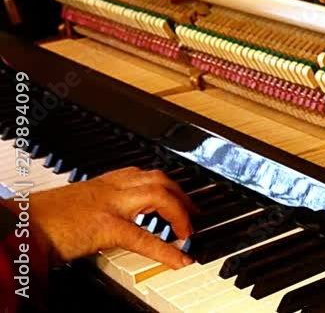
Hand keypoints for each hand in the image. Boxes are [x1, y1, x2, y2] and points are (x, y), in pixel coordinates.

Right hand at [9, 167, 196, 268]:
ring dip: (180, 212)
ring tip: (188, 232)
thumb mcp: (78, 207)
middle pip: (158, 179)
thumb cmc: (42, 220)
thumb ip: (99, 208)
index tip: (179, 195)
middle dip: (182, 194)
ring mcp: (108, 204)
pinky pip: (143, 237)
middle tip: (194, 213)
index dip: (166, 185)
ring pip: (157, 195)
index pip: (142, 174)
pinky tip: (179, 259)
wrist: (19, 223)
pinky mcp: (104, 226)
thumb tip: (117, 222)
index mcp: (102, 183)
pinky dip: (166, 249)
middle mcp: (109, 188)